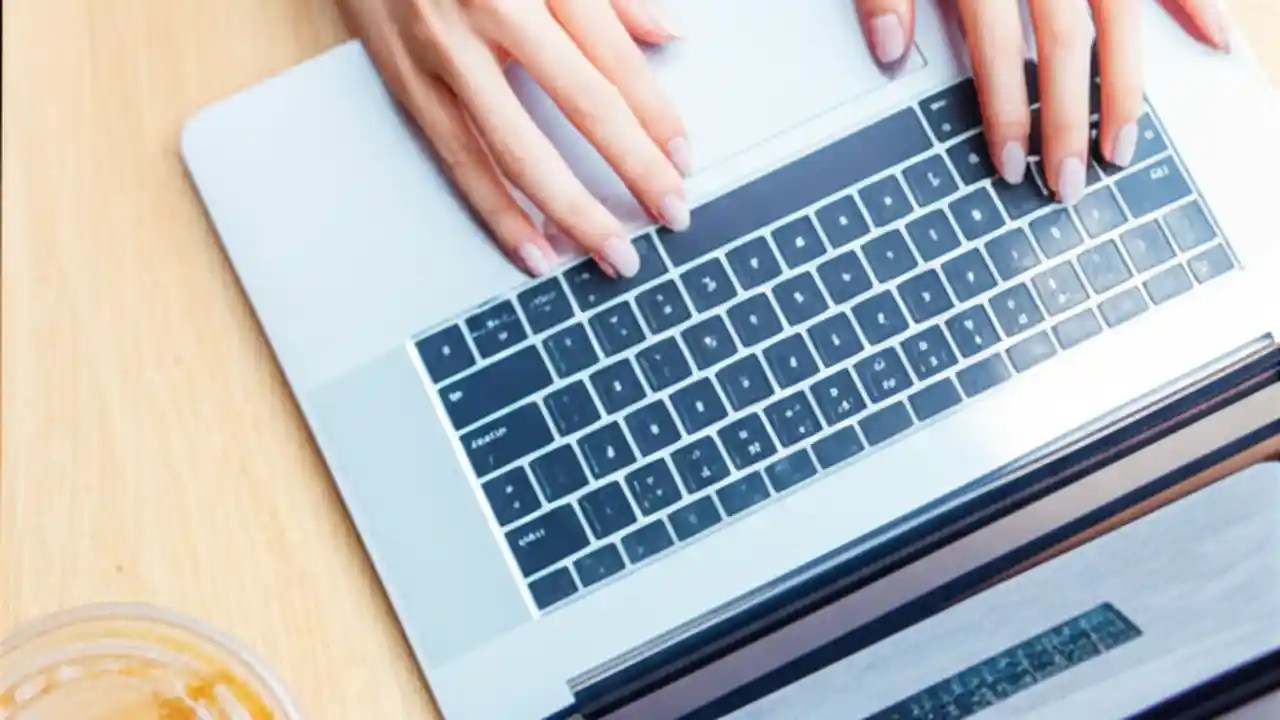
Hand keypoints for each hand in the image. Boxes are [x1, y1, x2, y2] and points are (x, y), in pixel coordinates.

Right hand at [339, 0, 691, 277]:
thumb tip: (665, 33)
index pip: (615, 56)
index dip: (657, 114)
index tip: (683, 160)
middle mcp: (494, 7)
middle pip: (582, 101)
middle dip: (634, 167)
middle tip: (671, 214)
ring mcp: (445, 48)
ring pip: (518, 145)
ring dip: (572, 209)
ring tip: (611, 251)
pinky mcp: (405, 79)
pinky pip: (458, 158)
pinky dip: (498, 211)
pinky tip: (533, 248)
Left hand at [854, 0, 1231, 202]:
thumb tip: (886, 51)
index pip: (996, 48)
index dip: (1005, 110)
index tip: (1009, 163)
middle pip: (1064, 44)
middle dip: (1069, 120)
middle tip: (1067, 184)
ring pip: (1119, 16)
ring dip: (1127, 86)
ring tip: (1124, 147)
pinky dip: (1190, 2)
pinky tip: (1210, 44)